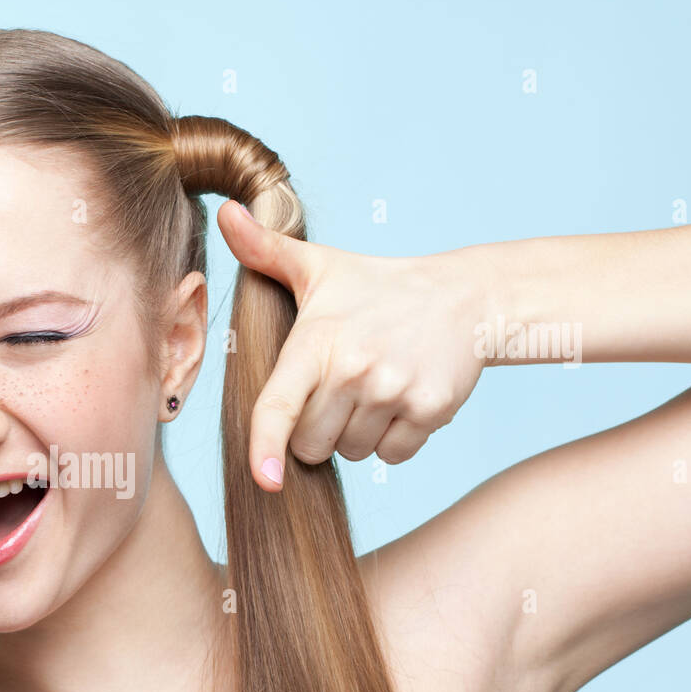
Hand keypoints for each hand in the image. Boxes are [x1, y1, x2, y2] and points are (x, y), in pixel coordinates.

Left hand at [217, 200, 491, 488]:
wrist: (465, 296)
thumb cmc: (378, 287)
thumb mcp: (320, 267)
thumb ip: (265, 250)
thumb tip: (225, 212)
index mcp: (316, 341)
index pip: (279, 405)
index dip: (266, 446)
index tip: (266, 479)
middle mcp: (353, 368)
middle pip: (310, 445)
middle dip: (317, 430)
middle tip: (339, 389)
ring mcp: (394, 390)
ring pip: (351, 452)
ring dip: (356, 435)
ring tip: (373, 389)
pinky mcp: (430, 410)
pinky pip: (392, 456)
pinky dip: (394, 440)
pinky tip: (400, 401)